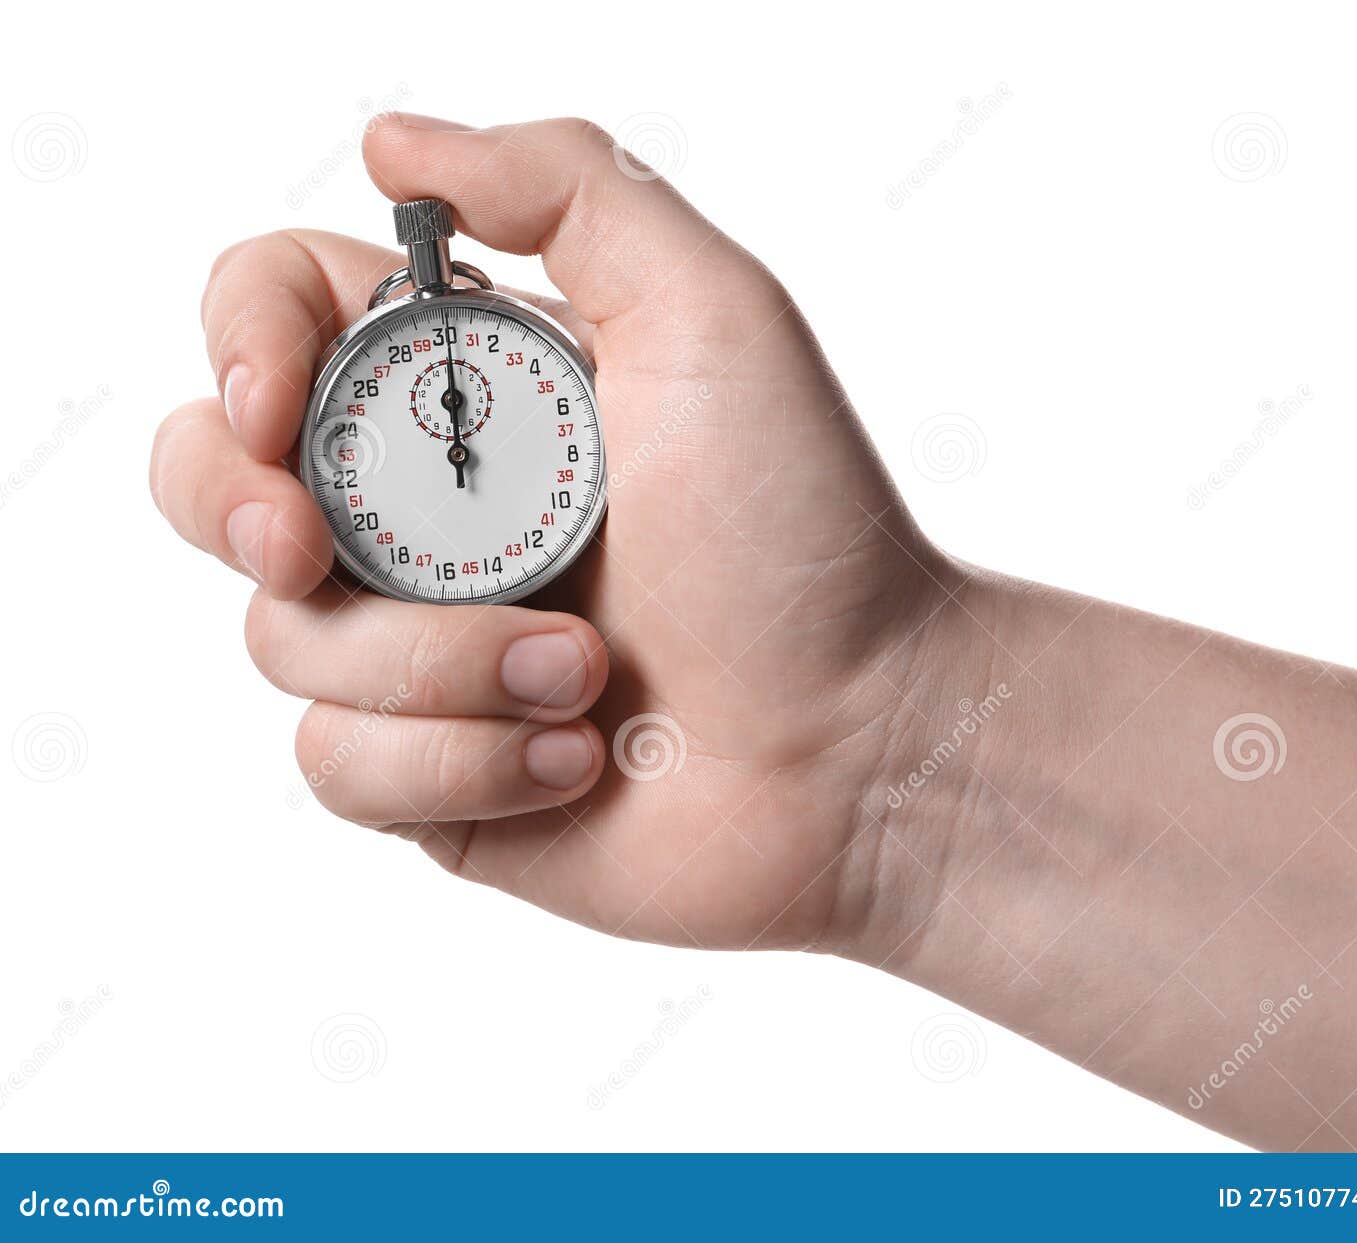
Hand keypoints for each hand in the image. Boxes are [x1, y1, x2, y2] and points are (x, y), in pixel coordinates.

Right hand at [150, 114, 943, 952]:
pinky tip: (578, 758)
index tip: (280, 403)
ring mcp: (421, 647)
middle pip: (213, 475)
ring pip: (285, 642)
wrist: (862, 744)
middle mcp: (430, 513)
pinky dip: (463, 764)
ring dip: (442, 665)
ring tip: (591, 674)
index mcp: (477, 393)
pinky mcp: (430, 772)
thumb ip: (569, 189)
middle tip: (305, 550)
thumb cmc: (804, 535)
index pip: (279, 318)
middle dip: (230, 506)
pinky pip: (341, 766)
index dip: (240, 342)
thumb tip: (390, 141)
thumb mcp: (712, 315)